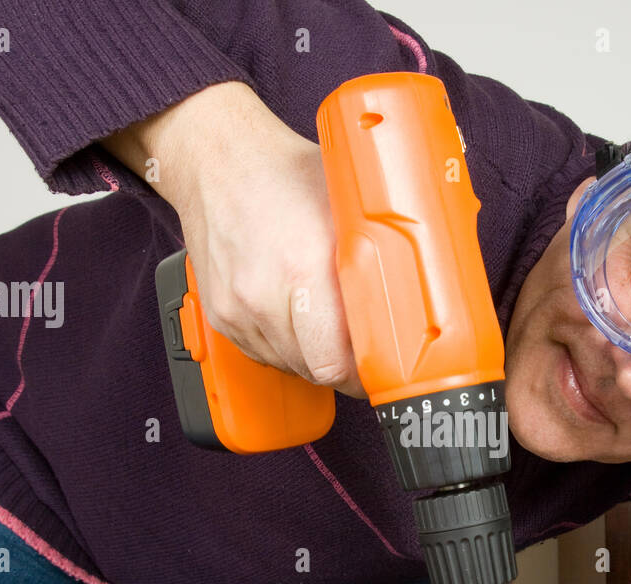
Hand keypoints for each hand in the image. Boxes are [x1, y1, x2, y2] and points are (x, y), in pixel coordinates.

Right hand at [102, 82, 363, 397]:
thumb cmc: (285, 175)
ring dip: (314, 358)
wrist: (216, 162)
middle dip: (345, 367)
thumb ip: (375, 252)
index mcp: (302, 269)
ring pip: (289, 366)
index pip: (334, 361)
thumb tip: (415, 290)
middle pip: (315, 369)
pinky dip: (286, 348)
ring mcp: (237, 310)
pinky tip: (299, 320)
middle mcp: (263, 297)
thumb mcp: (344, 204)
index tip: (380, 369)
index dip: (363, 373)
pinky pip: (263, 354)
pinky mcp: (220, 316)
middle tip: (365, 351)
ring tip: (330, 328)